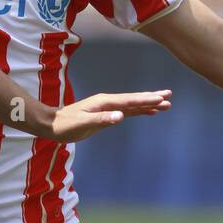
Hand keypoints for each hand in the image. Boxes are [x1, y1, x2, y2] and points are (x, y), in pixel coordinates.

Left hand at [39, 90, 172, 142]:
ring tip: (165, 104)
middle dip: (151, 99)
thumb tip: (120, 116)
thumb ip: (102, 119)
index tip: (161, 99)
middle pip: (134, 100)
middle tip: (169, 97)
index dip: (145, 100)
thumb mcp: (82, 123)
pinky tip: (147, 112)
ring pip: (132, 105)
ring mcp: (107, 108)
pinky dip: (138, 111)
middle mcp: (108, 102)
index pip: (129, 101)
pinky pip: (126, 111)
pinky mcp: (106, 115)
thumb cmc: (65, 125)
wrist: (52, 125)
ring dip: (148, 104)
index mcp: (104, 102)